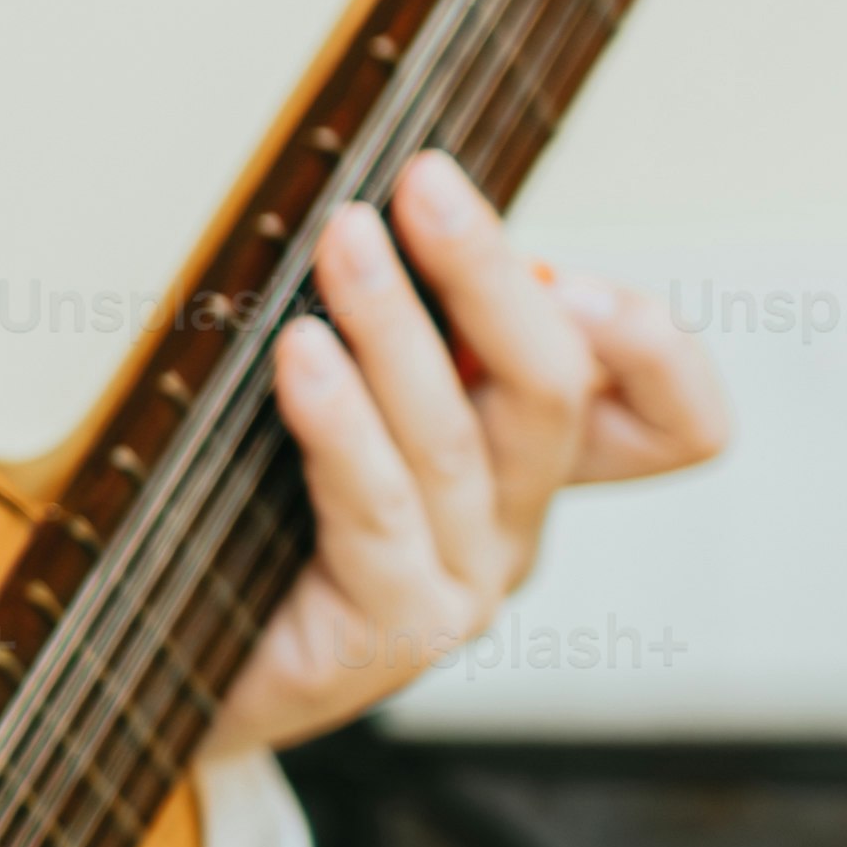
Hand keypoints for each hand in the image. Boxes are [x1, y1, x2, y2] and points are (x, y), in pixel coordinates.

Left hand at [203, 153, 728, 764]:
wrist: (168, 661)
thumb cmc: (248, 511)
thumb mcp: (347, 395)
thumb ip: (400, 326)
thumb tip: (392, 203)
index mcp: (532, 465)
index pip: (678, 420)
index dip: (658, 351)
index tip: (570, 275)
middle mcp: (515, 528)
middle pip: (558, 391)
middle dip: (490, 275)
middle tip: (424, 184)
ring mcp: (463, 588)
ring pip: (459, 436)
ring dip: (397, 322)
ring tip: (343, 239)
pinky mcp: (393, 632)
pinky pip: (377, 507)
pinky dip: (341, 420)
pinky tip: (300, 354)